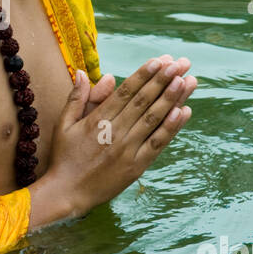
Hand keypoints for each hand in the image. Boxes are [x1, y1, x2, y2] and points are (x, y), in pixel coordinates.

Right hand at [50, 56, 196, 216]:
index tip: (160, 60)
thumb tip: (84, 73)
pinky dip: (171, 128)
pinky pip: (157, 144)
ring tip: (188, 81)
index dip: (144, 74)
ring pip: (154, 119)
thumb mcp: (64, 124)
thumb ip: (76, 98)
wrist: (67, 193)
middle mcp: (115, 132)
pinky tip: (183, 112)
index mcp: (98, 119)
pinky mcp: (136, 166)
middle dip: (164, 80)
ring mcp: (127, 150)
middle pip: (144, 101)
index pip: (126, 91)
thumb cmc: (64, 157)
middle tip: (180, 63)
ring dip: (172, 99)